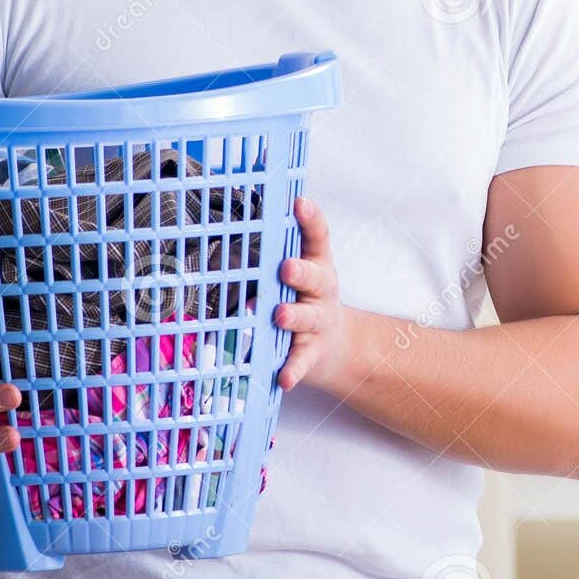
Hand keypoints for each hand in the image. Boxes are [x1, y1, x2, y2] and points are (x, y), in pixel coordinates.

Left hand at [274, 196, 359, 393]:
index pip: (318, 236)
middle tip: (285, 267)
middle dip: (300, 271)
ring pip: (308, 317)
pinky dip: (293, 369)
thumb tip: (239, 201)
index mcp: (316, 264)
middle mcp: (321, 290)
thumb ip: (277, 243)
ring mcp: (319, 323)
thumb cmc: (306, 298)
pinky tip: (283, 377)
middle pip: (315, 277)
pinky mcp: (312, 354)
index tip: (299, 203)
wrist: (339, 346)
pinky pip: (302, 361)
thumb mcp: (300, 268)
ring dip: (294, 315)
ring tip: (279, 315)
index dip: (311, 219)